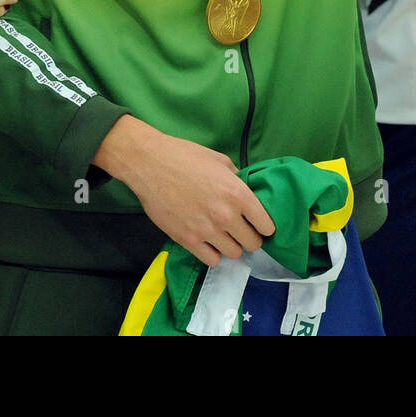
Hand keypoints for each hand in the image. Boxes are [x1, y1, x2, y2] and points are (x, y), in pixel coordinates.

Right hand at [95, 117, 275, 266]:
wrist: (149, 163)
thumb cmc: (185, 156)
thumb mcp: (219, 160)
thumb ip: (237, 179)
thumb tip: (246, 192)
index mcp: (238, 194)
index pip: (266, 225)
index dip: (265, 226)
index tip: (260, 224)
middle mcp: (226, 216)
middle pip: (252, 243)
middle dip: (250, 237)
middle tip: (242, 230)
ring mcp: (207, 231)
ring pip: (234, 254)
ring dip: (231, 246)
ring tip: (223, 235)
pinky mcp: (187, 240)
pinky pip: (211, 260)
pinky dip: (213, 253)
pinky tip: (208, 241)